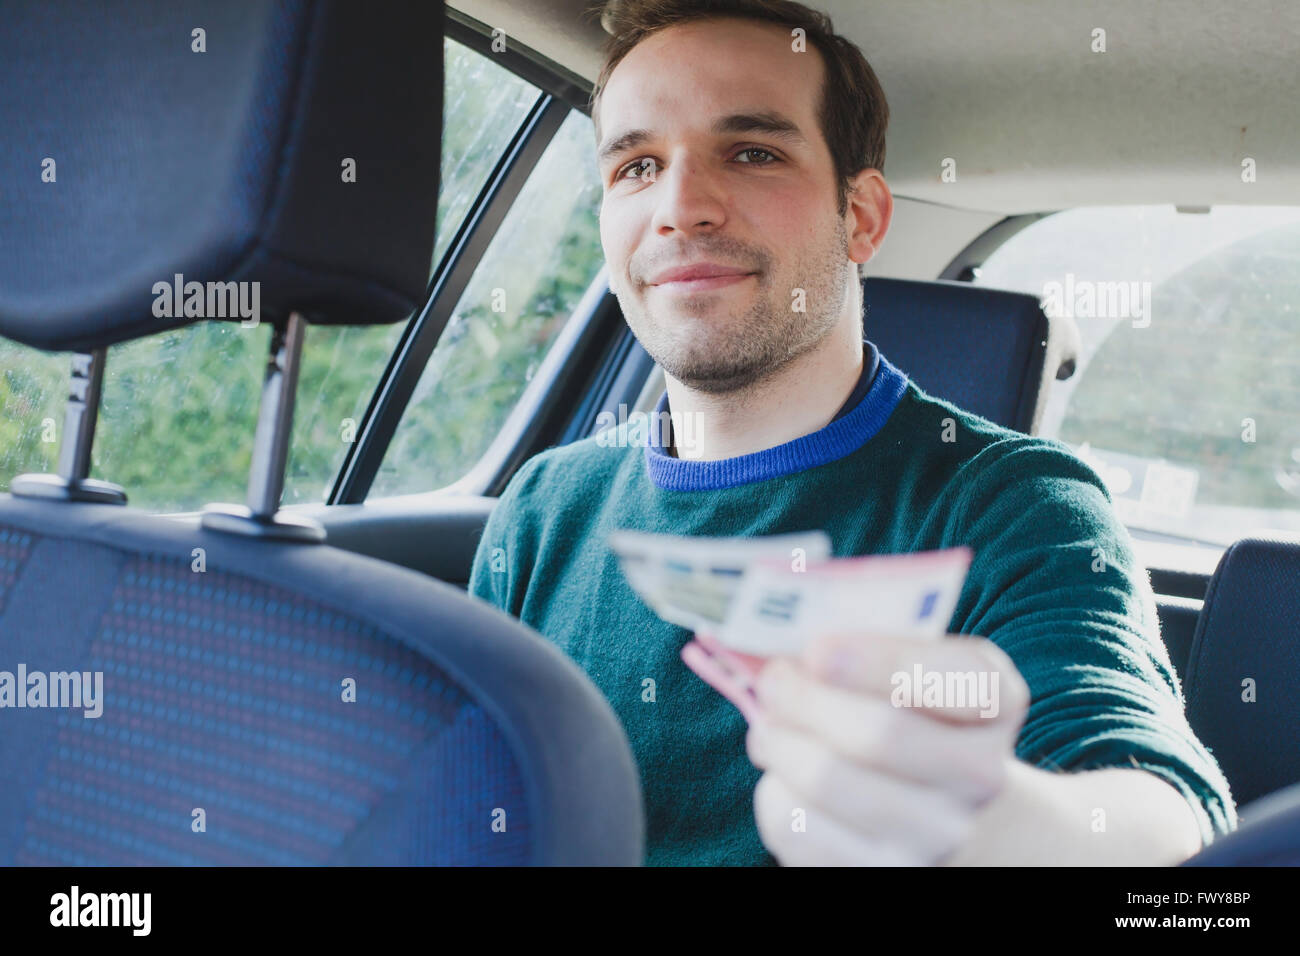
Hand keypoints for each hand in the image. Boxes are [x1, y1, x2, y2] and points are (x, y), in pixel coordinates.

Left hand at [745, 630, 1029, 864]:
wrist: (963, 814)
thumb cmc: (919, 718)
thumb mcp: (921, 669)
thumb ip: (868, 645)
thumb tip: (779, 642)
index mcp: (996, 701)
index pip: (954, 679)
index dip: (878, 660)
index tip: (817, 649)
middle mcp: (982, 774)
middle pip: (877, 734)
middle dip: (803, 697)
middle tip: (773, 680)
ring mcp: (939, 835)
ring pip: (828, 781)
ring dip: (779, 742)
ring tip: (770, 727)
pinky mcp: (884, 872)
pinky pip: (798, 828)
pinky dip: (774, 792)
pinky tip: (783, 776)